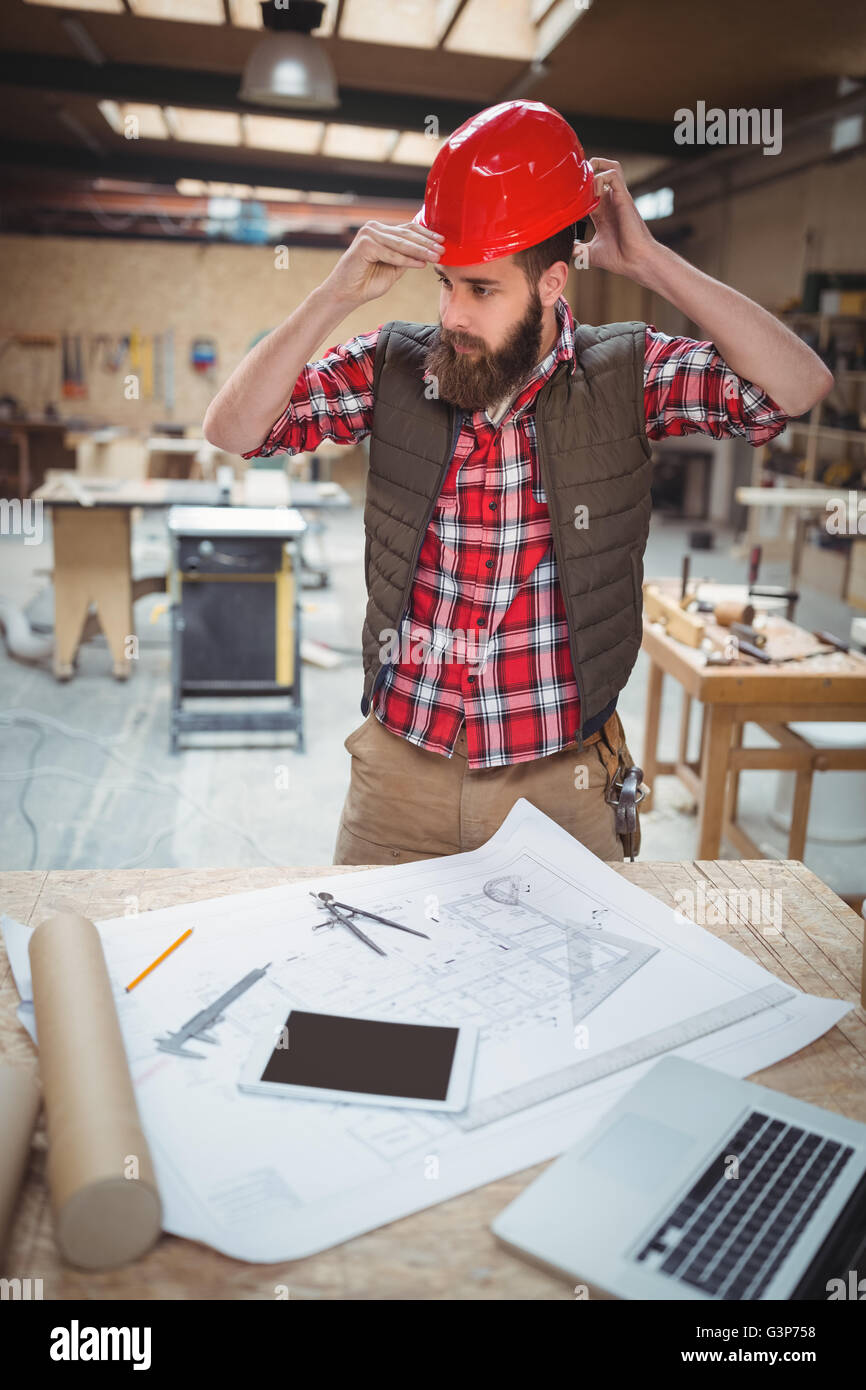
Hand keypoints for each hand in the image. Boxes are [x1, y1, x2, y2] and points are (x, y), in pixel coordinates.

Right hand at [323, 217, 443, 305]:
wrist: (346, 295)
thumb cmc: (367, 283)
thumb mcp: (393, 268)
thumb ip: (407, 258)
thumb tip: (427, 252)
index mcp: (381, 231)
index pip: (408, 229)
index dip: (427, 235)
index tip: (443, 241)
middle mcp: (374, 228)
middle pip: (406, 234)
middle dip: (427, 243)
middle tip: (443, 249)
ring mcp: (368, 234)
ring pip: (401, 243)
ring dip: (421, 250)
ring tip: (436, 257)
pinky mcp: (365, 245)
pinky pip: (391, 254)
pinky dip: (407, 260)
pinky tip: (421, 264)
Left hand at [575, 158, 656, 279]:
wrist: (634, 261)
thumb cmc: (618, 258)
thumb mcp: (590, 253)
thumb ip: (578, 250)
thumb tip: (564, 252)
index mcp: (602, 212)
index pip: (591, 189)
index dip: (579, 185)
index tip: (566, 191)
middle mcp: (610, 202)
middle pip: (604, 170)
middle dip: (590, 167)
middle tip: (576, 179)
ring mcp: (618, 198)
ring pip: (611, 167)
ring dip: (597, 167)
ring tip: (586, 181)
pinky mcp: (623, 198)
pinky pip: (613, 175)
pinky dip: (600, 178)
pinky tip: (593, 193)